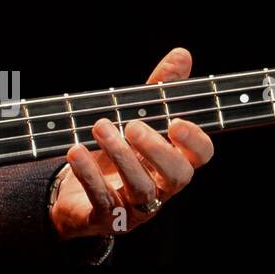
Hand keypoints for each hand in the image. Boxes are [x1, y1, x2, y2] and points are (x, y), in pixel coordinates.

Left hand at [49, 47, 214, 240]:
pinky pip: (103, 201)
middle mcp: (161, 187)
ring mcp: (136, 207)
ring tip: (99, 127)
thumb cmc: (116, 154)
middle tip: (132, 126)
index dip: (195, 140)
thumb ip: (159, 90)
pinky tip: (76, 152)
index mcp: (172, 161)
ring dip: (120, 155)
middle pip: (177, 176)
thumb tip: (182, 54)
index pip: (200, 155)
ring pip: (142, 189)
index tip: (176, 122)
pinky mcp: (107, 219)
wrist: (74, 194)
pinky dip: (89, 175)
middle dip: (157, 149)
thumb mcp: (136, 118)